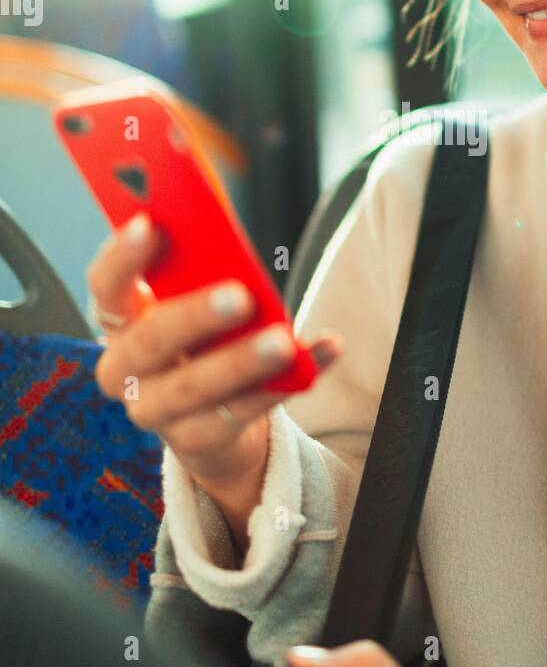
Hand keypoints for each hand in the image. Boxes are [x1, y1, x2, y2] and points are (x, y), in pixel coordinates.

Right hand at [87, 211, 341, 488]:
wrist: (209, 419)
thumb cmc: (203, 341)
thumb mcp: (195, 305)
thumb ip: (205, 278)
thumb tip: (236, 252)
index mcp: (121, 320)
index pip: (105, 285)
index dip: (121, 256)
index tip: (150, 225)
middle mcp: (124, 369)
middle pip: (150, 341)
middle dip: (195, 316)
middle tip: (241, 296)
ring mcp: (154, 410)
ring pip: (193, 387)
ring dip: (241, 363)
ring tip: (284, 343)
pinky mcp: (195, 441)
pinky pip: (238, 413)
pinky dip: (283, 385)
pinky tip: (320, 355)